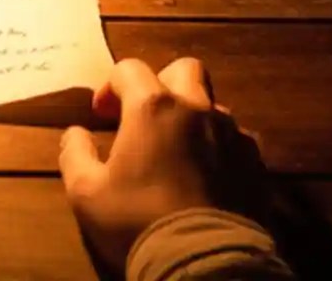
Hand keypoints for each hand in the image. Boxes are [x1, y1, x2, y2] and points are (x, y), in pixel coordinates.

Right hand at [58, 58, 266, 270]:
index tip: (102, 116)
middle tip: (144, 117)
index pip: (129, 69)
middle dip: (161, 84)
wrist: (203, 263)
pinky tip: (206, 173)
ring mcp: (232, 134)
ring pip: (212, 105)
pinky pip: (236, 139)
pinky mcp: (256, 163)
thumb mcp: (86, 192)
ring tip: (176, 150)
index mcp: (153, 108)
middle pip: (184, 70)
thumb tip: (75, 134)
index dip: (110, 86)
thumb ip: (74, 154)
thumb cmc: (137, 221)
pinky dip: (218, 145)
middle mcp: (197, 109)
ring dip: (191, 116)